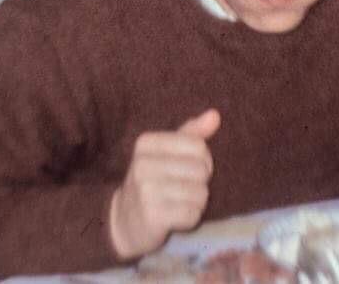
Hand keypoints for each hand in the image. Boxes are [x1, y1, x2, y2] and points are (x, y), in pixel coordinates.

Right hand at [109, 109, 220, 258]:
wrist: (124, 223)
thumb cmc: (153, 181)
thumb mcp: (167, 153)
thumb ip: (191, 133)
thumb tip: (215, 115)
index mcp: (146, 143)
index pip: (198, 145)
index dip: (202, 160)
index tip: (186, 169)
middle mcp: (142, 165)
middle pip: (201, 170)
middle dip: (199, 183)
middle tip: (181, 190)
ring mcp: (145, 191)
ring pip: (200, 193)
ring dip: (196, 202)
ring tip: (178, 203)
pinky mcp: (152, 217)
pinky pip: (193, 214)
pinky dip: (190, 219)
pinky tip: (175, 218)